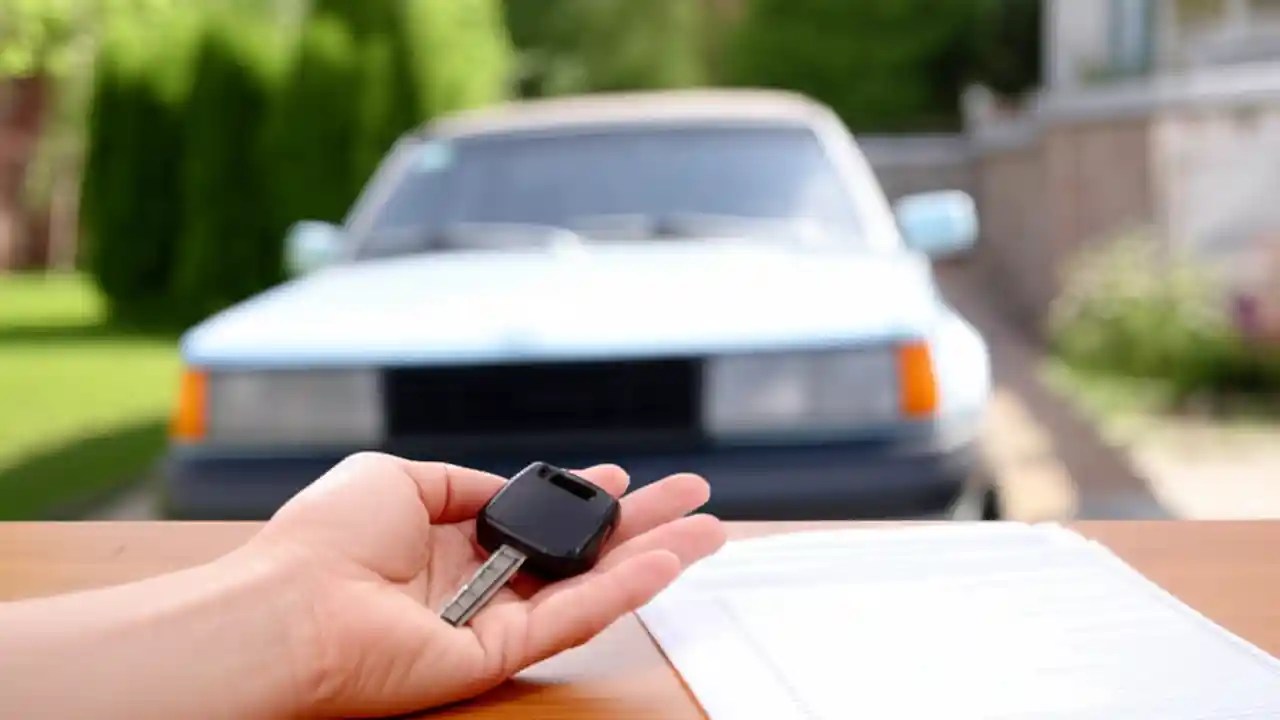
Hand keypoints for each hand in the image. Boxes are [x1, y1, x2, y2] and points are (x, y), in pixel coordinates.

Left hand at [248, 453, 725, 716]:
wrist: (286, 608)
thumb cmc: (321, 541)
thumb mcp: (397, 477)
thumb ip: (462, 483)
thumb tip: (503, 487)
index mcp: (446, 539)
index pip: (533, 519)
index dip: (580, 497)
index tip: (620, 476)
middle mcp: (474, 581)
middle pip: (577, 552)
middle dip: (639, 525)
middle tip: (695, 502)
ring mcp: (488, 620)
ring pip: (588, 588)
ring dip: (651, 559)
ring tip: (707, 533)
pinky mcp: (495, 655)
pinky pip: (569, 619)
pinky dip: (621, 590)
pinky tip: (663, 563)